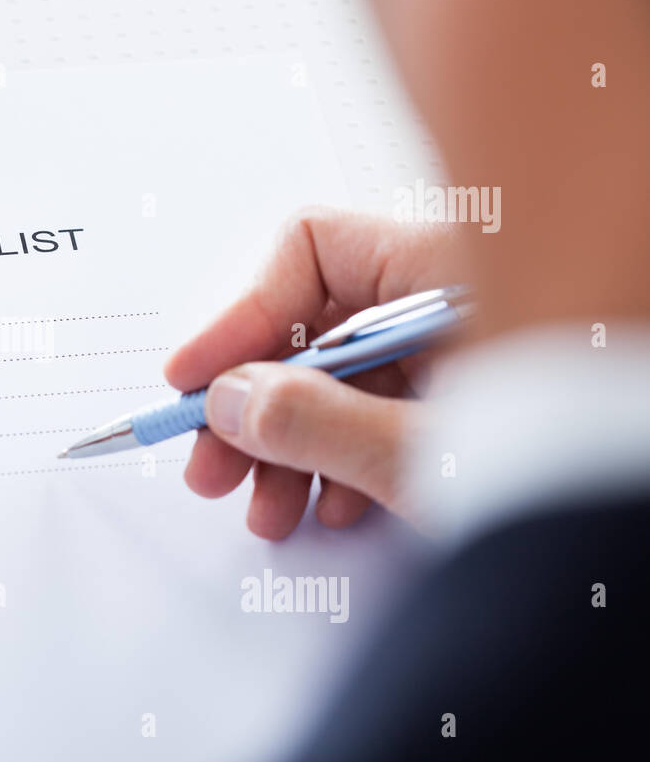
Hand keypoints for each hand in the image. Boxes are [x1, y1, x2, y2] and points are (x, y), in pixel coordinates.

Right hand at [165, 208, 459, 538]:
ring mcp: (467, 347)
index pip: (312, 249)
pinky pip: (382, 408)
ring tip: (271, 512)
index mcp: (452, 269)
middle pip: (316, 325)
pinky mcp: (475, 397)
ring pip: (342, 378)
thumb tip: (228, 400)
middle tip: (211, 467)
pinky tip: (337, 509)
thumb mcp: (424, 454)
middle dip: (256, 405)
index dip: (241, 316)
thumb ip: (316, 422)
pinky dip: (344, 458)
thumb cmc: (567, 478)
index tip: (195, 380)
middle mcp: (454, 295)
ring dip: (290, 447)